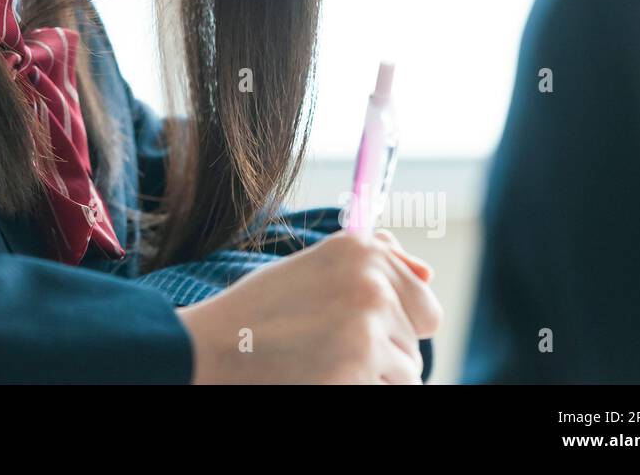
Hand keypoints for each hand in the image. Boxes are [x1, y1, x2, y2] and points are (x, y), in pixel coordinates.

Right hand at [176, 228, 441, 383]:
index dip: (393, 323)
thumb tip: (428, 274)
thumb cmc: (258, 312)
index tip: (347, 323)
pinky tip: (321, 377)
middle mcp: (371, 278)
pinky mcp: (361, 361)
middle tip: (329, 346)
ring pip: (407, 372)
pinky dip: (359, 389)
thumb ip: (371, 263)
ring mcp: (368, 321)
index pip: (425, 303)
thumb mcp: (312, 269)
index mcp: (361, 249)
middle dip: (384, 353)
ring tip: (321, 362)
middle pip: (417, 341)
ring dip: (371, 376)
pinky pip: (388, 390)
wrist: (210, 348)